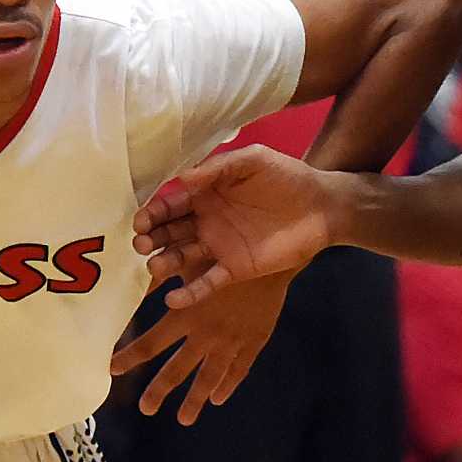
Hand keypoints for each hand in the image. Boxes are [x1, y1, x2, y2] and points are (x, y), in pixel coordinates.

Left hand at [111, 270, 294, 424]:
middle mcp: (206, 334)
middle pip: (176, 369)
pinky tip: (217, 398)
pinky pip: (238, 370)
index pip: (151, 344)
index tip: (113, 369)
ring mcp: (231, 342)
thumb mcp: (187, 261)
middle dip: (159, 390)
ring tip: (184, 419)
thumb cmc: (224, 252)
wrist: (271, 259)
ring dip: (194, 400)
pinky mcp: (253, 342)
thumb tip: (129, 280)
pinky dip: (227, 386)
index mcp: (186, 315)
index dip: (130, 357)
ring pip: (208, 378)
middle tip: (145, 408)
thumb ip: (158, 277)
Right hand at [133, 146, 341, 307]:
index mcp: (206, 194)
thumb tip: (183, 177)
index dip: (153, 212)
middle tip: (140, 243)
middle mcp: (205, 221)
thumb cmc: (287, 176)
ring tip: (154, 269)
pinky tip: (174, 300)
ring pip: (182, 258)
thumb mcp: (253, 161)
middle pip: (169, 232)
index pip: (171, 204)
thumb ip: (219, 167)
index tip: (139, 220)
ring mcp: (218, 247)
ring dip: (165, 263)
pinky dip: (190, 293)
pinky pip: (207, 283)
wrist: (321, 205)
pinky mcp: (234, 269)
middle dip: (151, 238)